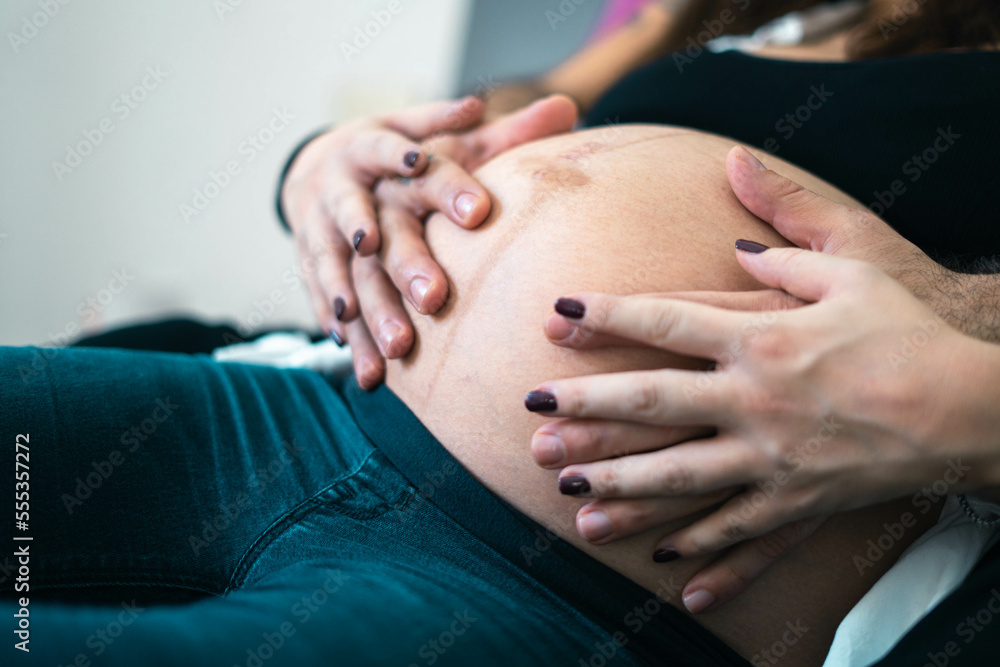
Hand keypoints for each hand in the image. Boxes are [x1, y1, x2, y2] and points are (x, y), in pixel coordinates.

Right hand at [341, 95, 577, 387]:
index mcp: (375, 146)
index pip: (411, 161)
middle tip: (436, 300)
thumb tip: (564, 108)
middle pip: (372, 224)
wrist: (314, 167)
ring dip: (370, 311)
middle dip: (402, 263)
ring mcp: (318, 227)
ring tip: (398, 348)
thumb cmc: (394, 153)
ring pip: (341, 272)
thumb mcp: (434, 133)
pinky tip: (369, 372)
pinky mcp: (308, 264)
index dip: (442, 183)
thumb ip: (494, 132)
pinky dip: (346, 338)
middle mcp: (342, 186)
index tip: (477, 210)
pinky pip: (323, 304)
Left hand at [528, 149, 999, 611]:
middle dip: (586, 409)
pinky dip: (704, 551)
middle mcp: (755, 400)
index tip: (558, 312)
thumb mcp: (852, 263)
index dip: (607, 314)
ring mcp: (773, 458)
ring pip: (679, 478)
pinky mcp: (799, 500)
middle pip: (652, 404)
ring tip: (569, 496)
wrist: (972, 407)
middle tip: (532, 415)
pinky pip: (742, 532)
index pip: (666, 321)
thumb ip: (785, 232)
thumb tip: (737, 180)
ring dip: (620, 488)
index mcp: (763, 336)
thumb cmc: (909, 328)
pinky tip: (665, 567)